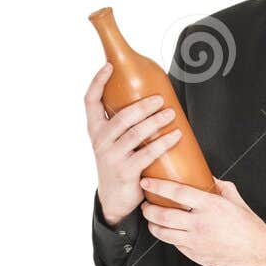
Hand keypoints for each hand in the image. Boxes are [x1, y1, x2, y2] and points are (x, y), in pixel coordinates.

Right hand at [84, 63, 183, 225]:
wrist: (115, 199)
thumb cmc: (120, 163)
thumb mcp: (114, 142)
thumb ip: (123, 124)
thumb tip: (149, 98)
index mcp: (95, 129)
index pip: (90, 100)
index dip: (97, 82)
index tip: (109, 66)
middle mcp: (100, 141)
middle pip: (122, 116)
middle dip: (143, 105)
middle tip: (160, 99)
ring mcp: (111, 156)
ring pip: (135, 133)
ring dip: (156, 121)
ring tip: (171, 113)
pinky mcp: (125, 171)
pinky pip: (147, 153)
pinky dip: (163, 142)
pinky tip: (175, 135)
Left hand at [139, 176, 265, 265]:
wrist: (260, 254)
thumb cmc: (251, 229)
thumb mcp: (237, 201)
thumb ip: (220, 187)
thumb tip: (208, 178)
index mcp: (211, 206)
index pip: (176, 192)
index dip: (157, 186)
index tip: (148, 182)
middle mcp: (200, 223)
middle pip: (163, 215)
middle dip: (148, 209)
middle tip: (146, 204)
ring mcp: (196, 241)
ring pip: (163, 233)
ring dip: (152, 225)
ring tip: (151, 219)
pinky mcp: (195, 255)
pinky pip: (174, 244)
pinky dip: (167, 237)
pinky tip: (167, 232)